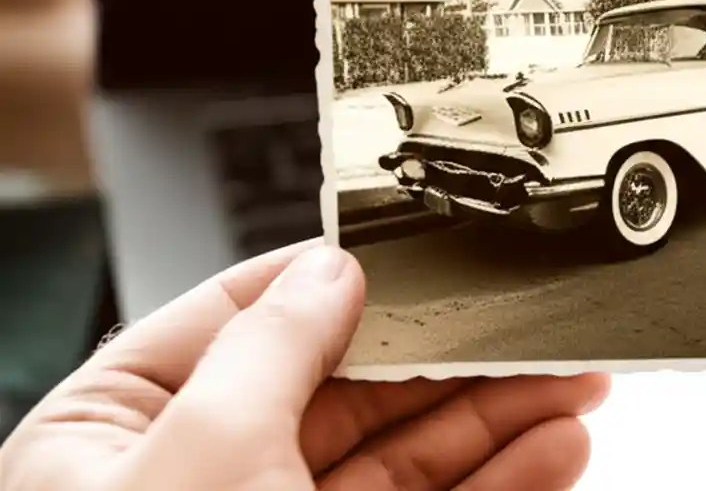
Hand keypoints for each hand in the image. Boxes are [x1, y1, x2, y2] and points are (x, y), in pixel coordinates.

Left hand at [0, 239, 609, 489]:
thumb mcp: (204, 456)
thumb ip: (271, 347)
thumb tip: (328, 271)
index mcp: (117, 432)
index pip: (234, 319)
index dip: (328, 279)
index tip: (412, 253)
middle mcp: (199, 477)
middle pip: (345, 386)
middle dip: (449, 355)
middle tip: (532, 327)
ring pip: (403, 455)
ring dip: (496, 418)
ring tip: (573, 386)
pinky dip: (498, 483)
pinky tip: (551, 455)